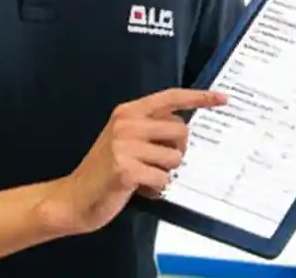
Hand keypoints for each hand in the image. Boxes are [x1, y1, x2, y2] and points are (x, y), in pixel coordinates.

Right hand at [42, 88, 227, 234]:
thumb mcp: (124, 139)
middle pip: (181, 130)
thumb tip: (185, 130)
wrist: (73, 198)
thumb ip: (150, 128)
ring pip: (174, 157)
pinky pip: (163, 179)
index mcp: (127, 112)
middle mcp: (126, 123)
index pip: (170, 98)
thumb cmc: (104, 171)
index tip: (222, 98)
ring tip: (143, 177)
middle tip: (157, 163)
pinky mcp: (125, 169)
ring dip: (165, 173)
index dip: (199, 97)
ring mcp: (124, 145)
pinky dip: (156, 189)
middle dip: (177, 151)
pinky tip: (139, 189)